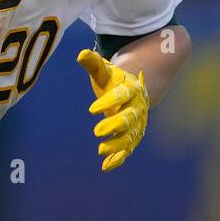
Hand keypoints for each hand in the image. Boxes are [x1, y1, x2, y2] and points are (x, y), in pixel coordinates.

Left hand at [76, 49, 149, 171]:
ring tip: (101, 150)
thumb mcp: (105, 71)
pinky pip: (128, 149)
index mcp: (131, 88)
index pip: (122, 95)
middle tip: (97, 131)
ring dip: (117, 144)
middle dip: (114, 125)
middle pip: (129, 118)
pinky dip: (119, 158)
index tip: (91, 109)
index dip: (109, 102)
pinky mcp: (134, 136)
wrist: (136, 91)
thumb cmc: (115, 81)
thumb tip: (81, 54)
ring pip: (130, 137)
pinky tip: (105, 166)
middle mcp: (137, 107)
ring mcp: (138, 124)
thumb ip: (94, 64)